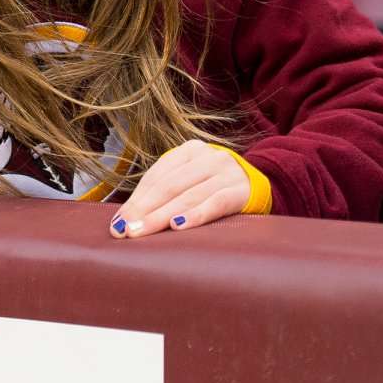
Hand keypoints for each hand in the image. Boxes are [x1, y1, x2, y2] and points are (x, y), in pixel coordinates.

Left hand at [109, 140, 256, 238]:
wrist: (265, 185)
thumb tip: (127, 218)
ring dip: (161, 216)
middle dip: (143, 210)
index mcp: (189, 151)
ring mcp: (226, 172)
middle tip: (125, 231)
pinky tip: (178, 226)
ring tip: (142, 232)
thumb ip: (165, 193)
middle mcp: (207, 157)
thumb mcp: (192, 181)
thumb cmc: (216, 188)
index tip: (117, 223)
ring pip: (187, 195)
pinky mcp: (241, 191)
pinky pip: (215, 203)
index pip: (156, 176)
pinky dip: (195, 215)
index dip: (135, 200)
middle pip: (168, 186)